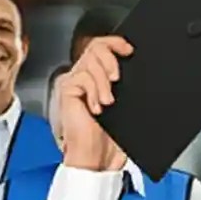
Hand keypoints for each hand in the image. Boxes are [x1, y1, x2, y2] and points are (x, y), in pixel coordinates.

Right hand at [59, 36, 133, 170]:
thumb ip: (124, 84)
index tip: (129, 50)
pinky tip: (96, 108)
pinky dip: (94, 91)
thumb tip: (134, 63)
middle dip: (110, 59)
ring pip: (91, 60)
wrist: (98, 157)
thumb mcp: (125, 104)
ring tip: (108, 101)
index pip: (103, 46)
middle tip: (117, 78)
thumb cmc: (110, 137)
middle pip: (96, 46)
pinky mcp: (66, 89)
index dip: (116, 42)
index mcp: (98, 77)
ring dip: (104, 81)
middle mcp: (85, 76)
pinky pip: (83, 76)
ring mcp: (74, 82)